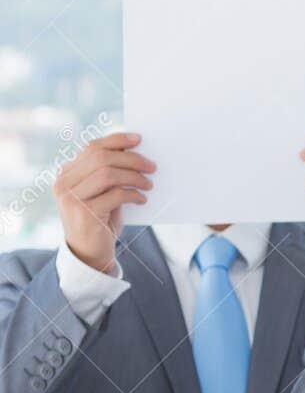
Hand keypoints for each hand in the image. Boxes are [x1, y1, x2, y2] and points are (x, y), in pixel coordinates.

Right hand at [52, 132, 154, 274]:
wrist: (89, 254)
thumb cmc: (100, 220)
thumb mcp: (101, 194)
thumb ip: (109, 175)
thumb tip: (135, 152)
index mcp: (66, 174)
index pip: (91, 148)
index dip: (116, 140)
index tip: (138, 139)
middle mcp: (64, 183)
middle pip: (101, 158)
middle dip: (131, 159)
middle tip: (152, 166)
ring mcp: (71, 198)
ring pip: (108, 174)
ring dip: (134, 177)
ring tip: (148, 184)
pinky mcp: (84, 213)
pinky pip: (115, 195)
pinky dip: (133, 194)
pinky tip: (142, 199)